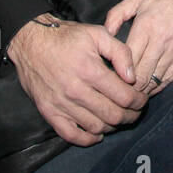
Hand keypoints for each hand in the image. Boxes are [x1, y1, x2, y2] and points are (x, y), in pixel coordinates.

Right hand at [7, 14, 148, 145]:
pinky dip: (87, 139)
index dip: (139, 101)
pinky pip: (70, 135)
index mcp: (91, 71)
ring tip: (119, 118)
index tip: (142, 99)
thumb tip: (132, 77)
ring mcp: (61, 104)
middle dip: (131, 116)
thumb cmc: (66, 36)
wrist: (30, 41)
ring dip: (113, 127)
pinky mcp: (48, 112)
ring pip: (96, 126)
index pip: (124, 96)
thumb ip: (120, 53)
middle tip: (135, 111)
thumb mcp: (97, 34)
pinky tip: (97, 133)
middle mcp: (76, 91)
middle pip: (113, 115)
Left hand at [104, 0, 172, 94]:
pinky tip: (150, 89)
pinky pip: (170, 76)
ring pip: (155, 78)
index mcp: (145, 25)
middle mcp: (160, 39)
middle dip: (128, 85)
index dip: (117, 71)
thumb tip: (106, 33)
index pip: (128, 58)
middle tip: (119, 90)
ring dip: (142, 88)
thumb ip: (117, 13)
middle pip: (140, 73)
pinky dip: (158, 86)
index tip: (110, 77)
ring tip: (132, 93)